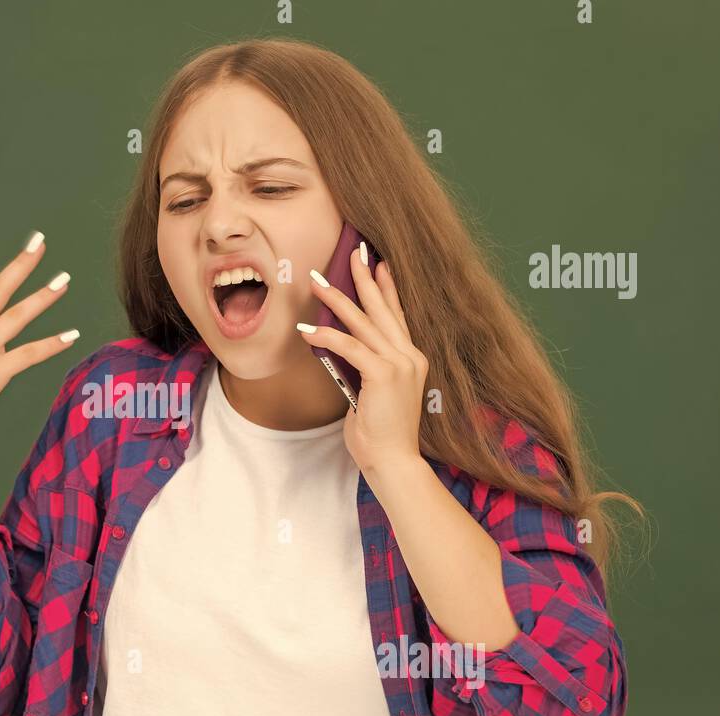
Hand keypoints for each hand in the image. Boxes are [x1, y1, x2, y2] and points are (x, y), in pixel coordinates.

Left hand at [297, 243, 427, 474]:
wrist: (394, 460)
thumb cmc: (381, 433)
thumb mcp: (372, 394)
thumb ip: (364, 370)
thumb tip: (341, 351)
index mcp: (412, 359)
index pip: (397, 316)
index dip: (386, 288)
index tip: (378, 264)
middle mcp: (410, 356)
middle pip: (383, 309)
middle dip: (364, 279)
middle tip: (353, 252)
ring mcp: (400, 364)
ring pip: (363, 322)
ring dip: (337, 299)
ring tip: (317, 281)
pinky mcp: (383, 375)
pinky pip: (350, 347)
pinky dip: (327, 336)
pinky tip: (307, 329)